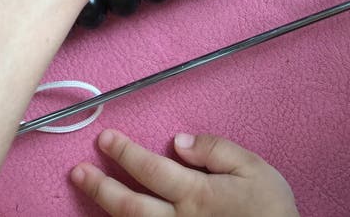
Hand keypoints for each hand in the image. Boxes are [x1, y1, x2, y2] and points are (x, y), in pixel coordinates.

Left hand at [71, 128, 298, 215]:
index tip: (104, 139)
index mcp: (197, 194)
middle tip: (77, 171)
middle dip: (101, 187)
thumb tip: (181, 141)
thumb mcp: (254, 169)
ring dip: (107, 210)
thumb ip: (216, 150)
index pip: (150, 169)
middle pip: (130, 206)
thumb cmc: (272, 210)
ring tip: (88, 191)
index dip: (124, 153)